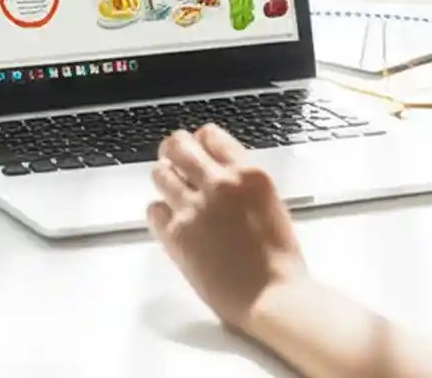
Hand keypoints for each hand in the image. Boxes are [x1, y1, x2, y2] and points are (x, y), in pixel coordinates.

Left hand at [147, 124, 306, 332]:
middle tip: (172, 158)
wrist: (272, 297)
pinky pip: (153, 209)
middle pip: (178, 146)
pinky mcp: (176, 233)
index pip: (210, 135)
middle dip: (173, 150)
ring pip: (160, 173)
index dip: (200, 141)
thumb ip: (242, 182)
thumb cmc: (278, 259)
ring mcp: (195, 207)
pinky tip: (171, 221)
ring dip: (164, 178)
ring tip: (171, 190)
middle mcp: (220, 184)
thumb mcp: (270, 203)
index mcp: (249, 174)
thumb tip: (218, 172)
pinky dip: (159, 212)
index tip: (197, 148)